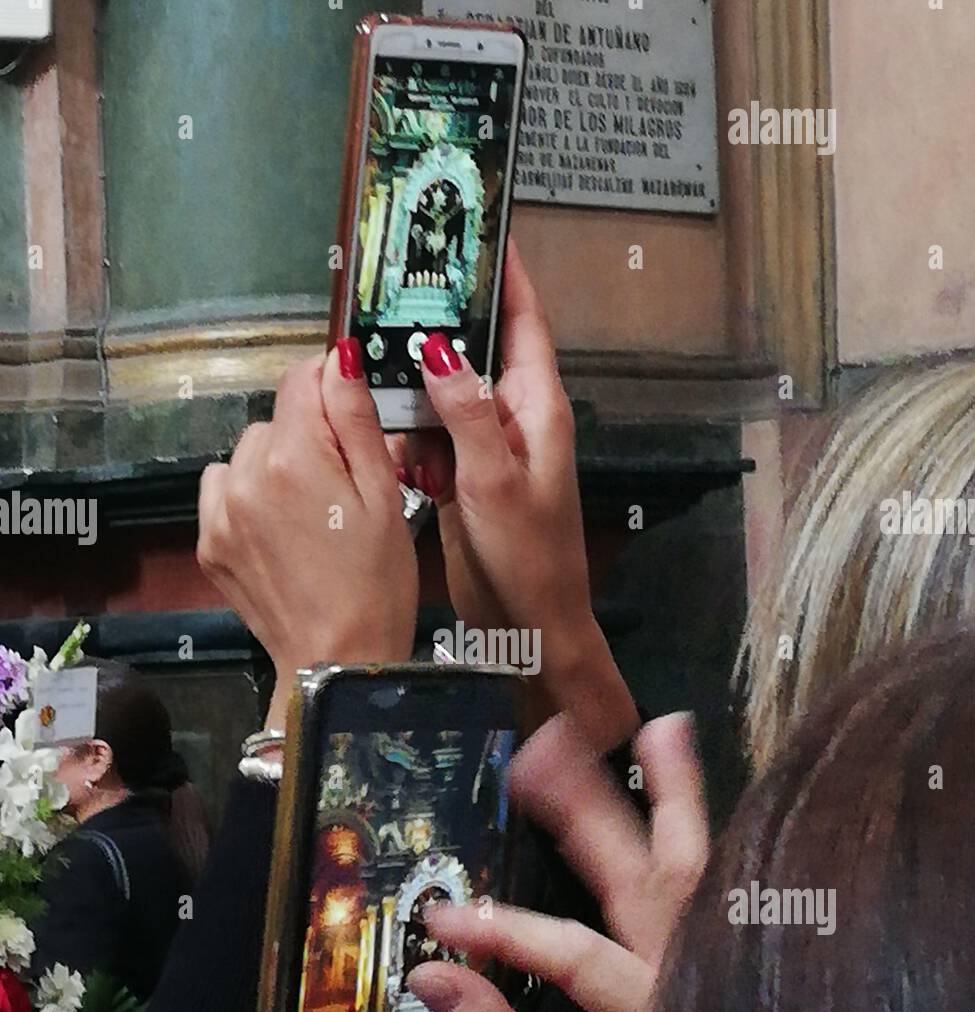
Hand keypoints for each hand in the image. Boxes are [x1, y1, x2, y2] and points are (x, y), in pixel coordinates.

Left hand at [197, 343, 418, 729]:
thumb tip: (340, 359)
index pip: (301, 379)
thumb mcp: (384, 497)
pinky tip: (280, 530)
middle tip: (344, 483)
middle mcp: (244, 476)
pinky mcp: (208, 543)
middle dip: (307, 436)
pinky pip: (224, 492)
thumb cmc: (377, 586)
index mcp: (293, 459)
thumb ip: (357, 421)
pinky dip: (248, 498)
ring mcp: (219, 513)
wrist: (336, 660)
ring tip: (310, 511)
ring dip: (274, 467)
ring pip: (246, 454)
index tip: (351, 404)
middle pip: (274, 421)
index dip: (330, 382)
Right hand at [390, 242, 637, 751]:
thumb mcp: (496, 480)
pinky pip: (429, 436)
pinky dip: (407, 435)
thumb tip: (438, 346)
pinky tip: (387, 440)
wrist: (526, 626)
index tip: (480, 224)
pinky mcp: (463, 476)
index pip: (525, 321)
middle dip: (438, 321)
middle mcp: (515, 417)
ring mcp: (487, 446)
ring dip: (413, 386)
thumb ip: (469, 412)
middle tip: (394, 282)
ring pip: (442, 392)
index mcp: (538, 408)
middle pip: (475, 349)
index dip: (505, 273)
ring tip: (375, 360)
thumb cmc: (529, 558)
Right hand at [408, 711, 707, 1011]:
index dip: (507, 931)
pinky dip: (682, 852)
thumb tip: (435, 978)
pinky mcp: (679, 987)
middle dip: (602, 811)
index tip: (443, 920)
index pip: (577, 955)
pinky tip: (673, 809)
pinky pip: (687, 907)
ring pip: (688, 884)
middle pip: (656, 884)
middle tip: (555, 746)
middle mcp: (687, 990)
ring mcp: (692, 984)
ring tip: (664, 734)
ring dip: (672, 806)